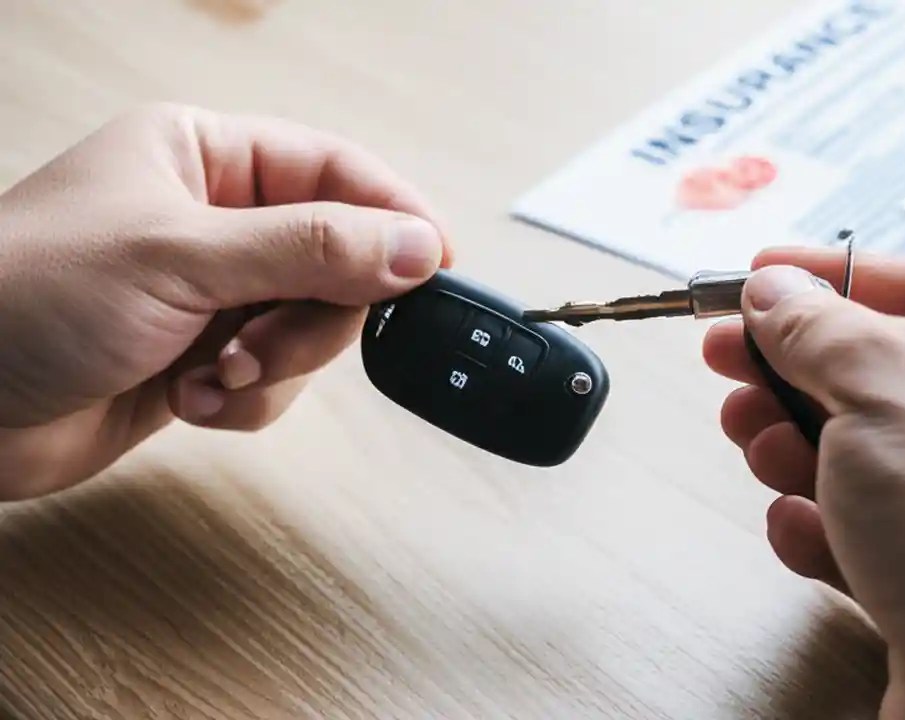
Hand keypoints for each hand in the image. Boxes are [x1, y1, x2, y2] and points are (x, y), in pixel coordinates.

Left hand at [0, 103, 451, 499]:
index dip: (394, 216)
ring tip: (214, 375)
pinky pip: (275, 378)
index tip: (435, 265)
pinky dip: (246, 399)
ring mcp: (211, 292)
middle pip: (337, 259)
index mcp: (205, 156)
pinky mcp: (202, 357)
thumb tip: (416, 245)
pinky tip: (191, 398)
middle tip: (269, 341)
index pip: (337, 171)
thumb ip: (310, 248)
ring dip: (275, 365)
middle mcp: (215, 220)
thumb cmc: (21, 298)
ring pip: (311, 327)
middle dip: (313, 316)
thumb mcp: (180, 257)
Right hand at [704, 248, 904, 717]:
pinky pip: (876, 532)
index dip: (836, 275)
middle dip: (796, 374)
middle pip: (890, 376)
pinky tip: (803, 528)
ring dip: (798, 451)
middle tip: (730, 361)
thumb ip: (818, 325)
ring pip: (872, 459)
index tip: (763, 275)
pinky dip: (826, 526)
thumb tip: (775, 291)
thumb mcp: (885, 385)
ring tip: (758, 447)